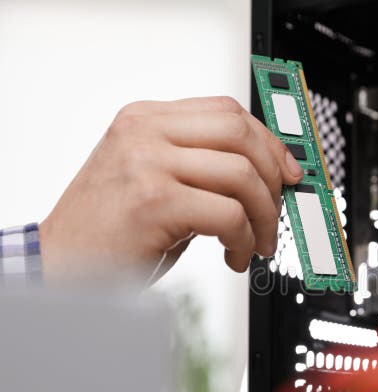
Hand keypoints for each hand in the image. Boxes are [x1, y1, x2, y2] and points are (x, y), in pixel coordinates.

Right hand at [39, 96, 302, 284]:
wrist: (60, 265)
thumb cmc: (109, 231)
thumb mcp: (155, 181)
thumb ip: (201, 168)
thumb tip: (265, 177)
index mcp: (144, 120)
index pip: (226, 111)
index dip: (268, 142)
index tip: (288, 171)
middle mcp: (144, 133)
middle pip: (240, 132)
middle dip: (273, 175)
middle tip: (276, 211)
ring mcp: (147, 163)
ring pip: (241, 174)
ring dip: (263, 215)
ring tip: (257, 243)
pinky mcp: (154, 201)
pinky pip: (229, 214)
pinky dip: (245, 239)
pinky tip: (235, 255)